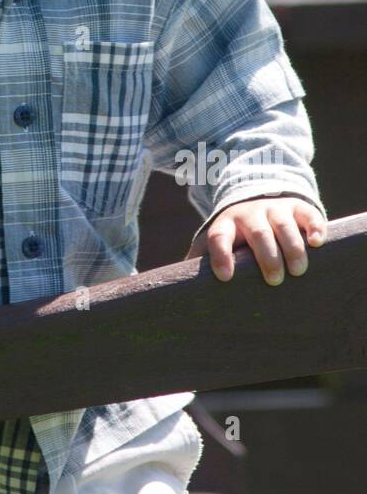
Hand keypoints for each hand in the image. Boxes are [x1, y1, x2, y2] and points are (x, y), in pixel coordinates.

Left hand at [185, 197, 326, 284]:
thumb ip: (201, 263)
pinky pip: (307, 214)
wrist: (259, 200)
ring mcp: (275, 209)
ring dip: (292, 247)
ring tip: (298, 270)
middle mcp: (250, 214)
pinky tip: (317, 243)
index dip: (220, 255)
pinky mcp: (298, 208)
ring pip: (284, 224)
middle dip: (266, 256)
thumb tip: (178, 293)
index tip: (225, 277)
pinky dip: (313, 227)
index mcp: (226, 225)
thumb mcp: (218, 244)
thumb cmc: (236, 237)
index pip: (218, 237)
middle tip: (274, 281)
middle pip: (257, 232)